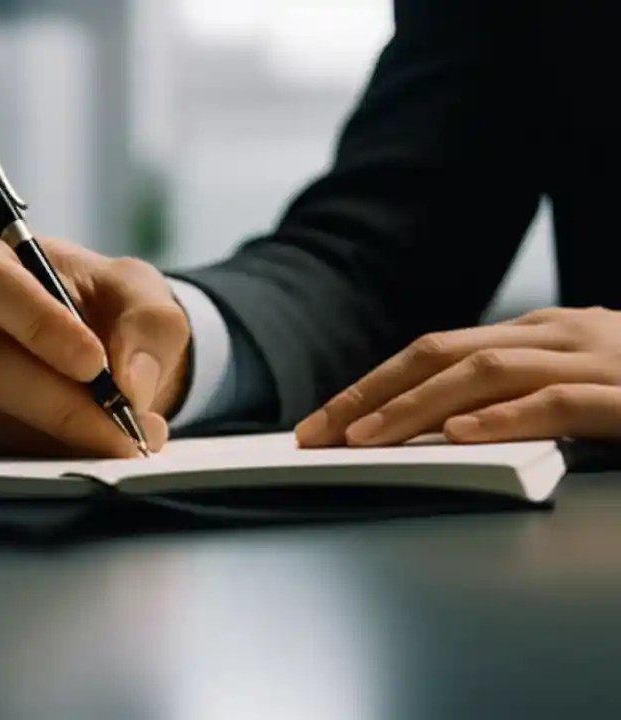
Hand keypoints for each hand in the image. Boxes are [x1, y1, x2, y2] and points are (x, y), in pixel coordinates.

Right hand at [0, 219, 191, 457]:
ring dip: (63, 436)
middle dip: (60, 403)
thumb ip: (147, 323)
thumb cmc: (101, 302)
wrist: (87, 344)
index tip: (95, 364)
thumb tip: (130, 382)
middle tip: (122, 427)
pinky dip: (49, 454)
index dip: (37, 325)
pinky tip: (91, 445)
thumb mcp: (139, 293)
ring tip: (126, 439)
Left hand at [295, 306, 620, 446]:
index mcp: (544, 331)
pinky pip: (559, 402)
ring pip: (485, 372)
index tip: (321, 421)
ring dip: (414, 408)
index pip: (436, 350)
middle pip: (441, 352)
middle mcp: (562, 333)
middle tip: (314, 434)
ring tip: (364, 441)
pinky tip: (460, 436)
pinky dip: (506, 418)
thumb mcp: (582, 385)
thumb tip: (442, 425)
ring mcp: (599, 359)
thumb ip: (521, 395)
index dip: (371, 384)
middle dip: (369, 394)